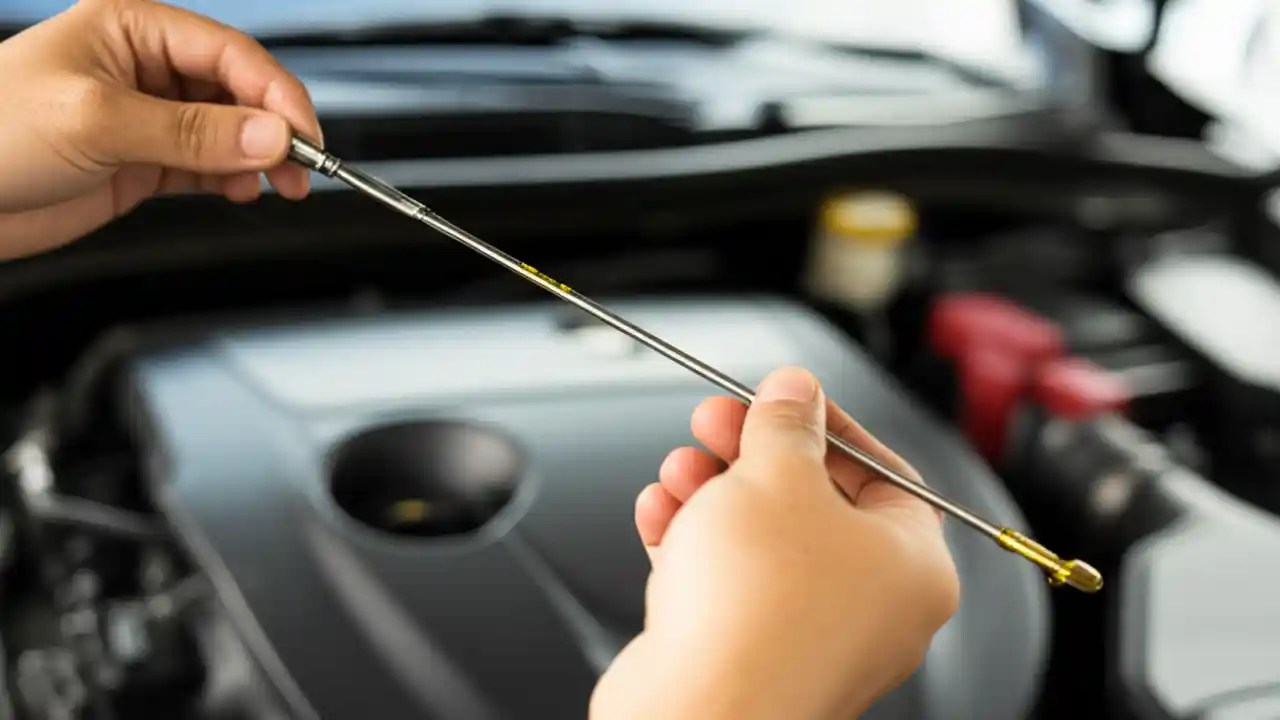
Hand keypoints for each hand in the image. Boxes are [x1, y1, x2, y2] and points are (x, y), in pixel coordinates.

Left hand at [0, 0, 320, 258]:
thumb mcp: (99, 121)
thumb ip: (191, 132)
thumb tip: (268, 135)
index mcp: (133, 27)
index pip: (230, 52)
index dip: (276, 92)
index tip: (304, 135)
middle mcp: (145, 67)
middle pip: (240, 90)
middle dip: (274, 129)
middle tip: (301, 168)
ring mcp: (148, 116)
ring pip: (231, 131)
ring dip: (260, 158)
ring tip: (277, 185)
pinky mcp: (145, 161)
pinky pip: (211, 165)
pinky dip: (235, 179)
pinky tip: (243, 190)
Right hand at [591, 366, 959, 719]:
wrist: (696, 714)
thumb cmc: (757, 611)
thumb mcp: (775, 477)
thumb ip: (786, 423)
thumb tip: (795, 391)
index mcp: (913, 566)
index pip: (882, 471)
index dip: (826, 424)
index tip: (783, 397)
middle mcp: (873, 609)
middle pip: (815, 503)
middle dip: (751, 455)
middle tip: (714, 422)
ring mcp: (812, 638)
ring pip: (763, 543)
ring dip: (713, 495)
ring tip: (679, 469)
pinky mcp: (752, 656)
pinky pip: (729, 585)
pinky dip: (694, 546)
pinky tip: (661, 516)